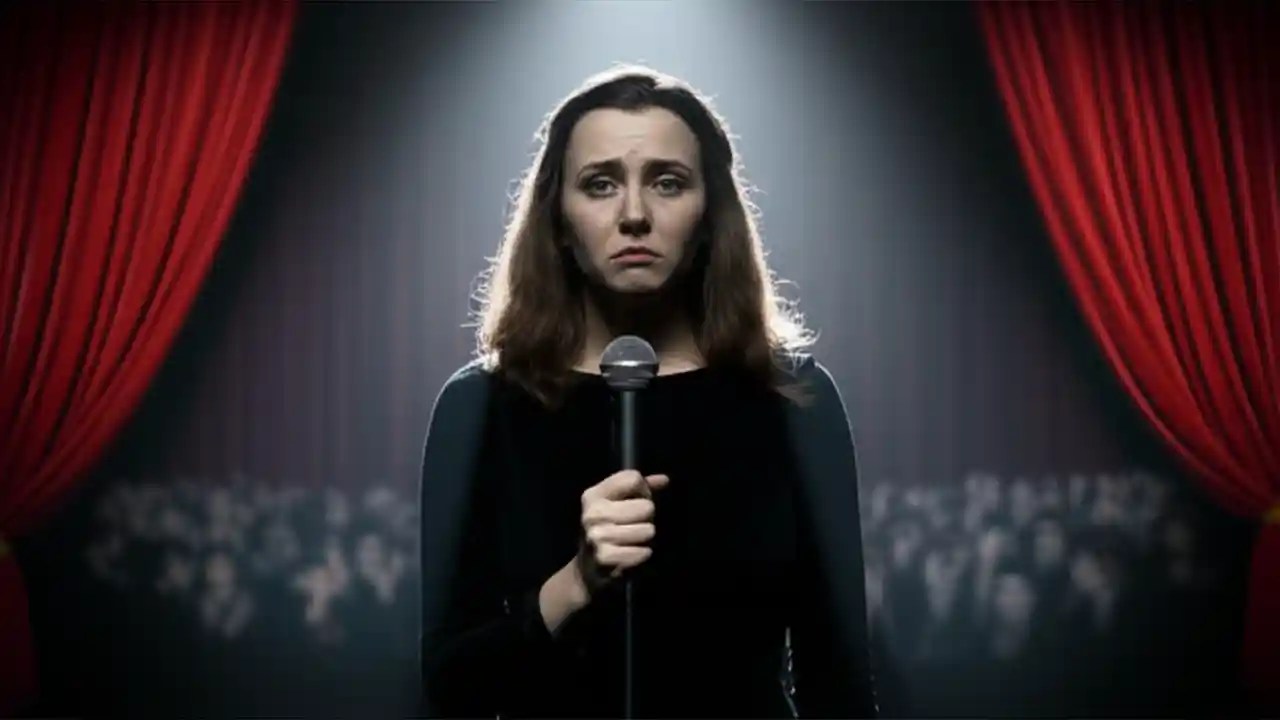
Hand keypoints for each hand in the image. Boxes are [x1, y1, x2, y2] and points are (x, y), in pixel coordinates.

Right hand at [576, 470, 669, 595]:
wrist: (587, 570)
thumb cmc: (607, 531)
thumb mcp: (616, 505)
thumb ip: (641, 489)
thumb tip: (664, 479)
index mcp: (594, 495)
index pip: (633, 478)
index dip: (643, 490)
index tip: (637, 501)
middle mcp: (593, 513)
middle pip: (646, 506)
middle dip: (647, 518)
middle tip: (634, 526)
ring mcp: (597, 536)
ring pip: (648, 530)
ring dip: (645, 538)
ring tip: (633, 541)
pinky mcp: (605, 557)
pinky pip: (643, 551)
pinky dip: (642, 554)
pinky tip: (631, 555)